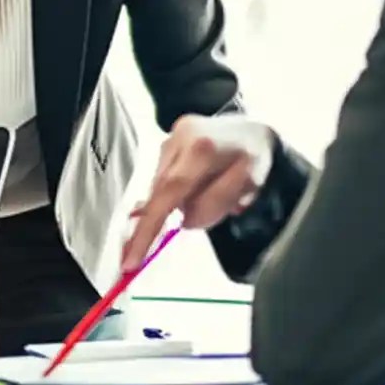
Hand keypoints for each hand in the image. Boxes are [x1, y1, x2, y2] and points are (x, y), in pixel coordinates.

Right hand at [121, 114, 275, 271]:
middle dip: (164, 218)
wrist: (251, 127)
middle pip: (161, 193)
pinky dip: (173, 192)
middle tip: (155, 242)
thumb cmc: (253, 156)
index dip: (148, 227)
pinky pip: (162, 178)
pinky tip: (194, 189)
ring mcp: (170, 138)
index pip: (169, 192)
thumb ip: (215, 204)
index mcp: (203, 148)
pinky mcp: (166, 141)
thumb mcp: (248, 184)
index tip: (131, 258)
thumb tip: (185, 221)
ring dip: (176, 202)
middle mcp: (180, 138)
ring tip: (207, 195)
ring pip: (161, 187)